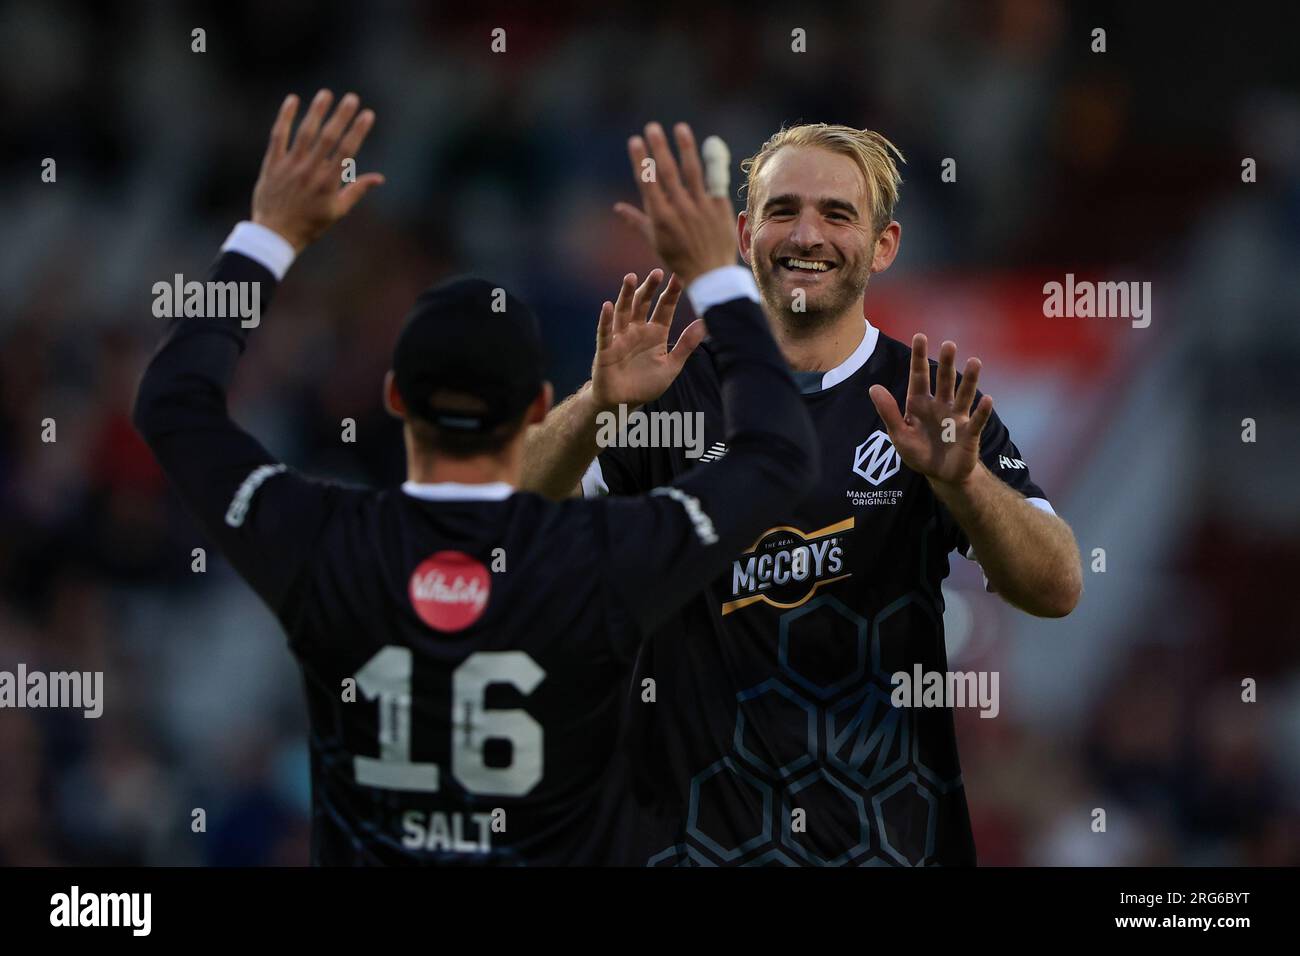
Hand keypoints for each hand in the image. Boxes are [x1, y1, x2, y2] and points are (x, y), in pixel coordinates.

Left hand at [251, 89, 384, 252]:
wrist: (275, 234)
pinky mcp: (273, 163)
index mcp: (329, 183)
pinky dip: (285, 117)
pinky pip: (279, 136)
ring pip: (305, 133)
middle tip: (351, 98)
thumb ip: (357, 190)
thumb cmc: (310, 224)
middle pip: (328, 138)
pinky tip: (293, 100)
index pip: (347, 151)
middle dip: (341, 116)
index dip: (358, 131)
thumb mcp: (338, 211)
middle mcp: (311, 172)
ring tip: (326, 94)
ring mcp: (290, 166)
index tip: (367, 114)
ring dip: (317, 112)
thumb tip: (379, 178)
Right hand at [592, 269, 704, 409]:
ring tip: (631, 278)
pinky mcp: (605, 350)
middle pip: (643, 304)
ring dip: (626, 295)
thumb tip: (704, 323)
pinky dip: (605, 320)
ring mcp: (620, 338)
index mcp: (655, 333)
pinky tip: (608, 306)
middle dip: (650, 288)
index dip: (671, 294)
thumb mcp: (672, 365)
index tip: (679, 277)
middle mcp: (637, 330)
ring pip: (623, 312)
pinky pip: (605, 332)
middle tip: (658, 272)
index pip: (664, 308)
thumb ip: (686, 345)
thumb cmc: (647, 384)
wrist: (624, 403)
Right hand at [613, 122, 736, 284]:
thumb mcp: (655, 241)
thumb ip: (637, 221)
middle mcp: (679, 209)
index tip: (635, 141)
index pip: (647, 182)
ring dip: (685, 148)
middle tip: (652, 127)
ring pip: (692, 172)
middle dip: (658, 148)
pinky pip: (715, 181)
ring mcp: (700, 207)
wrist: (711, 274)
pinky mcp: (719, 208)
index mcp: (660, 217)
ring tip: (680, 129)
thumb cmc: (679, 259)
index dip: (640, 160)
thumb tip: (617, 208)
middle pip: (667, 172)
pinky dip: (712, 163)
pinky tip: (710, 145)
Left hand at [868, 335, 992, 487]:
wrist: (941, 475)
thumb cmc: (919, 452)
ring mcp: (956, 417)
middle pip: (943, 381)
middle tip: (949, 344)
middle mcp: (940, 405)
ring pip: (963, 395)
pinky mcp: (970, 433)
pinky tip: (987, 399)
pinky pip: (977, 420)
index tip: (919, 336)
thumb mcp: (899, 435)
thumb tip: (873, 387)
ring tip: (974, 361)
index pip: (918, 377)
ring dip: (969, 380)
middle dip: (946, 363)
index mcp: (920, 404)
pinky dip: (982, 411)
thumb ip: (888, 412)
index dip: (918, 358)